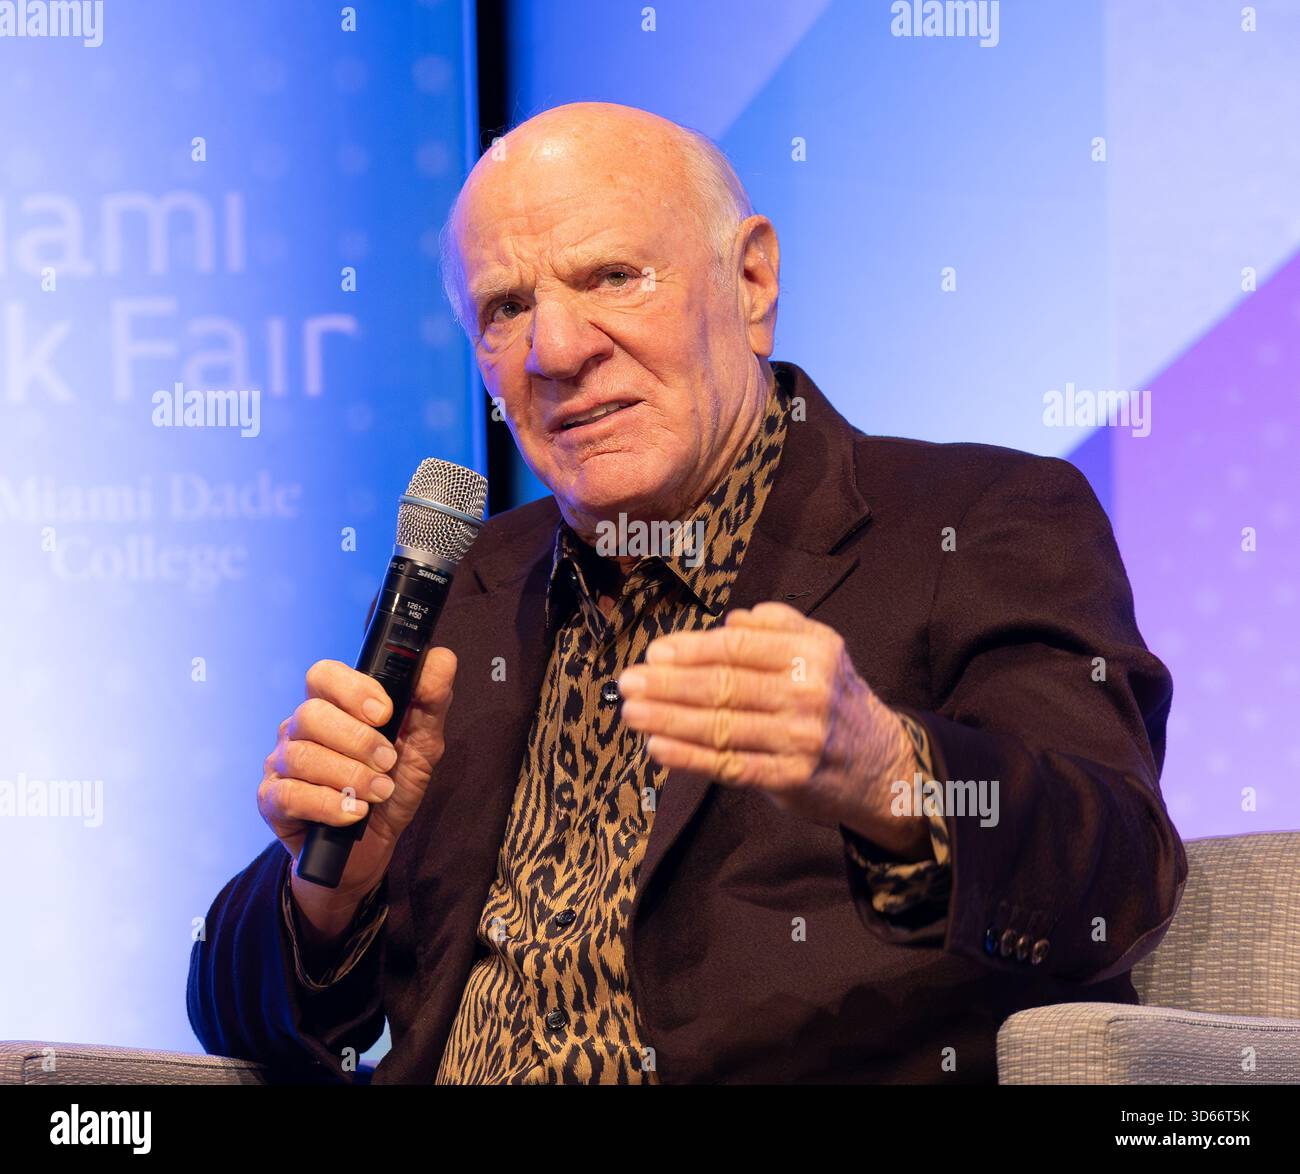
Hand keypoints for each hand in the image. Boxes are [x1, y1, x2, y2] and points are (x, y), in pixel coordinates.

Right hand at [259, 650, 456, 909]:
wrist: (372, 848)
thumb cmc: (392, 786)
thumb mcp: (422, 744)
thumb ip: (432, 700)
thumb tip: (441, 658)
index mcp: (333, 705)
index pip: (324, 675)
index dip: (353, 689)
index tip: (385, 712)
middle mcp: (300, 728)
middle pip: (310, 713)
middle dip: (357, 740)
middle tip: (389, 762)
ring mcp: (281, 763)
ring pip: (300, 755)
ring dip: (348, 775)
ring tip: (380, 792)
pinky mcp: (272, 801)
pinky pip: (289, 795)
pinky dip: (328, 804)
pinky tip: (355, 814)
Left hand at [617, 601, 926, 858]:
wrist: (884, 765)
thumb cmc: (836, 700)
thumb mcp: (824, 650)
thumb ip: (780, 626)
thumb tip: (730, 619)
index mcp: (812, 653)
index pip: (739, 647)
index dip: (692, 649)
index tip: (655, 652)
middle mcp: (808, 693)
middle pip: (723, 686)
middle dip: (668, 684)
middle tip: (628, 682)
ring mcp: (799, 739)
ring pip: (719, 726)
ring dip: (667, 720)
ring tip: (631, 712)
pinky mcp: (789, 778)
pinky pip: (728, 765)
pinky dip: (689, 757)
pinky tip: (657, 748)